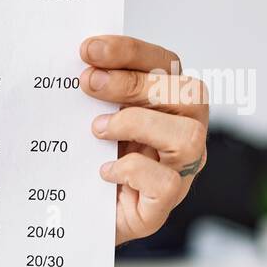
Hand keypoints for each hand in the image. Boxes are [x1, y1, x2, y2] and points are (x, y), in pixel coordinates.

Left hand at [79, 35, 207, 244]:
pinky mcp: (164, 204)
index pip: (165, 64)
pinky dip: (133, 171)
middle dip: (133, 82)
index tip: (89, 49)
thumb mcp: (89, 119)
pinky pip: (166, 182)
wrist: (79, 217)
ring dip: (137, 124)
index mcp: (167, 103)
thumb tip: (79, 65)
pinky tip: (103, 170)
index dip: (130, 51)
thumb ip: (94, 93)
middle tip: (88, 83)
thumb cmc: (88, 161)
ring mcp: (180, 170)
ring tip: (97, 131)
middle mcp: (183, 132)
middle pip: (188, 92)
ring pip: (187, 136)